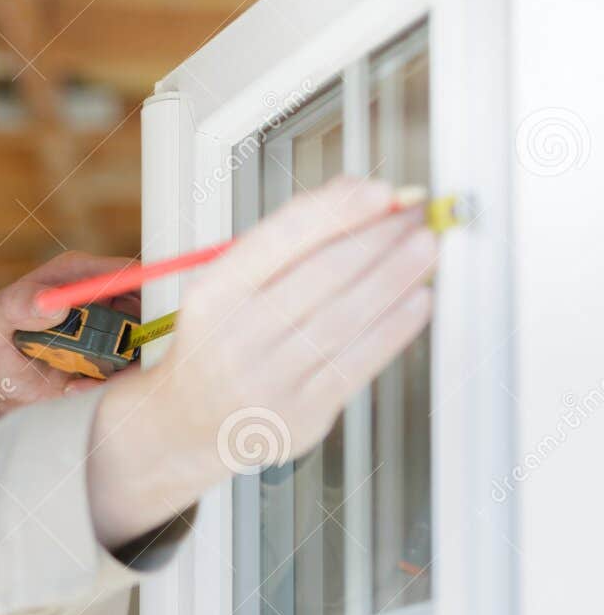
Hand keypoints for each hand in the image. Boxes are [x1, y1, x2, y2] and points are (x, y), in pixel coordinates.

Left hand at [0, 249, 143, 426]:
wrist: (2, 394)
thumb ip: (12, 305)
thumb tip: (53, 303)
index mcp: (74, 275)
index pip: (121, 272)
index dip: (139, 288)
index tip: (132, 318)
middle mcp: (102, 300)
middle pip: (147, 307)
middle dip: (136, 336)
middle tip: (105, 360)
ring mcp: (113, 332)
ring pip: (145, 344)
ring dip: (121, 367)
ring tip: (76, 382)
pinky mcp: (117, 362)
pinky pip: (134, 374)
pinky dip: (111, 386)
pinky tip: (75, 390)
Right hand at [87, 176, 436, 549]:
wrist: (190, 423)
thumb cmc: (217, 343)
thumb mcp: (228, 286)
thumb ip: (286, 241)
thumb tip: (357, 193)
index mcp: (212, 295)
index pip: (280, 238)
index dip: (338, 210)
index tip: (380, 191)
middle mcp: (236, 337)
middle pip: (324, 274)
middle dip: (380, 237)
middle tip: (415, 217)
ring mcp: (270, 379)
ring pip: (349, 316)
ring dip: (398, 276)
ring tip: (425, 249)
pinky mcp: (303, 413)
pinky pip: (360, 362)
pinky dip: (397, 326)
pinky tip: (417, 300)